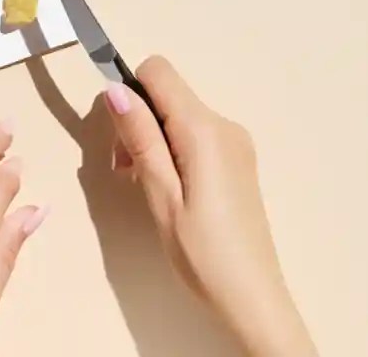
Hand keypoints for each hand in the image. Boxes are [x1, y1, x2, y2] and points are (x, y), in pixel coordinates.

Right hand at [106, 57, 316, 356]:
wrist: (252, 296)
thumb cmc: (202, 253)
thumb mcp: (161, 196)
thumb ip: (141, 139)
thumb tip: (115, 90)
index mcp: (205, 130)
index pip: (158, 71)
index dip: (128, 92)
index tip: (118, 135)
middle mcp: (225, 125)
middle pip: (167, 93)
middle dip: (137, 121)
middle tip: (125, 172)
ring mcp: (235, 143)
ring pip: (178, 115)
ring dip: (152, 139)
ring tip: (144, 185)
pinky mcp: (237, 160)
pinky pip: (195, 136)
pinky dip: (172, 151)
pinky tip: (169, 189)